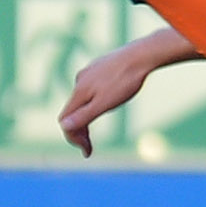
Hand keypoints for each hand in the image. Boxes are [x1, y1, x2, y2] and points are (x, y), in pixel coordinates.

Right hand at [59, 35, 188, 151]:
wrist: (141, 55)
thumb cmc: (125, 81)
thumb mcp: (105, 103)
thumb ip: (84, 116)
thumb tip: (64, 127)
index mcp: (79, 92)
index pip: (65, 120)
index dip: (73, 138)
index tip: (86, 151)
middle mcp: (79, 81)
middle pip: (72, 111)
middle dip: (80, 131)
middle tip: (91, 147)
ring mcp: (89, 73)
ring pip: (82, 100)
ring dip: (86, 117)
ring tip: (99, 126)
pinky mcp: (99, 67)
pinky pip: (91, 90)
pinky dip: (94, 102)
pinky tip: (107, 102)